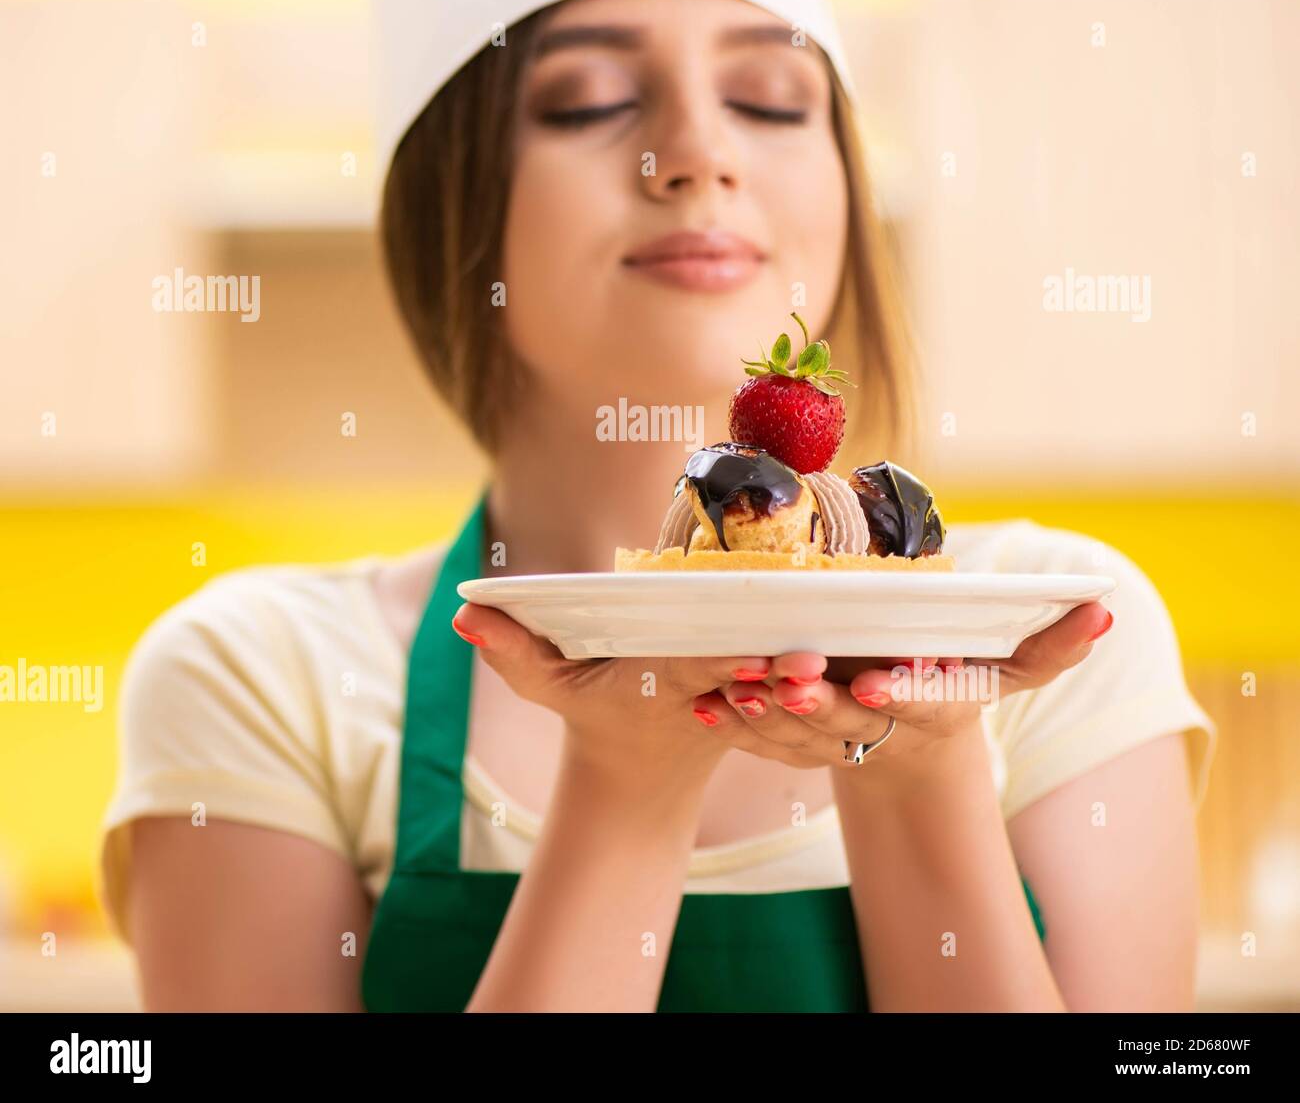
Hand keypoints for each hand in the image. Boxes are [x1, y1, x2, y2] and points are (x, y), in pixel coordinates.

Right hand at [450, 602, 828, 792]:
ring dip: (816, 681)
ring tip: (846, 662)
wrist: (646, 761)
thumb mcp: (549, 686)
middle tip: (814, 659)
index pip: (694, 668)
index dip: (721, 663)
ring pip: (787, 683)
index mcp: (666, 680)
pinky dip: (833, 678)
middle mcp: (714, 686)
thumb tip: (464, 617)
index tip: (752, 656)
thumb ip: (511, 653)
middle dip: (780, 670)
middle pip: (749, 672)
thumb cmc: (595, 708)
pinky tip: (873, 650)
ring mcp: (747, 693)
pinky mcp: (772, 691)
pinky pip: (806, 686)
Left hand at [689, 601, 1114, 780]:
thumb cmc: (961, 680)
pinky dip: (735, 727)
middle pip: (850, 719)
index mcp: (935, 705)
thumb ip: (1051, 645)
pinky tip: (703, 706)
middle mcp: (886, 728)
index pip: (921, 700)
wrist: (914, 741)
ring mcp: (839, 742)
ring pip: (800, 734)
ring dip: (767, 712)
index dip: (900, 693)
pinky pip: (764, 742)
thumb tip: (1101, 610)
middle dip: (819, 701)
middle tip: (786, 677)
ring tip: (735, 684)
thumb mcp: (1011, 668)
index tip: (874, 682)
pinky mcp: (799, 746)